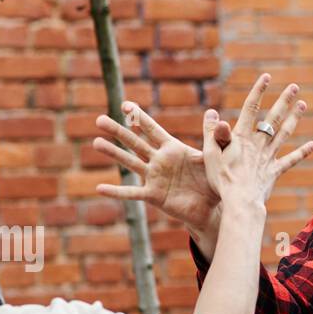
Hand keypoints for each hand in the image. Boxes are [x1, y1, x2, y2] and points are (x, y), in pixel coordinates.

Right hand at [93, 102, 230, 235]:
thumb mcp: (212, 158)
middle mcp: (159, 161)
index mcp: (172, 148)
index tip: (125, 105)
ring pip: (130, 163)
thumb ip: (212, 138)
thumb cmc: (212, 181)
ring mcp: (154, 178)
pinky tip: (100, 188)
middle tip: (99, 119)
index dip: (139, 117)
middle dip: (118, 131)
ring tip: (96, 143)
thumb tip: (216, 115)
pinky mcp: (153, 195)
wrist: (211, 208)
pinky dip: (116, 191)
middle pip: (135, 142)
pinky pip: (132, 193)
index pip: (152, 129)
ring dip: (113, 153)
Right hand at [202, 73, 312, 208]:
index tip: (266, 76)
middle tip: (295, 86)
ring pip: (284, 133)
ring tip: (303, 105)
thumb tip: (213, 113)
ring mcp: (268, 157)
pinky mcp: (274, 172)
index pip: (250, 108)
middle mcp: (258, 144)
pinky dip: (302, 152)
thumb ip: (212, 133)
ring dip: (294, 118)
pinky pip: (290, 160)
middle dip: (284, 100)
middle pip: (273, 117)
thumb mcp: (210, 154)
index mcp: (241, 137)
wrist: (239, 201)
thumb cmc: (222, 179)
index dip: (258, 91)